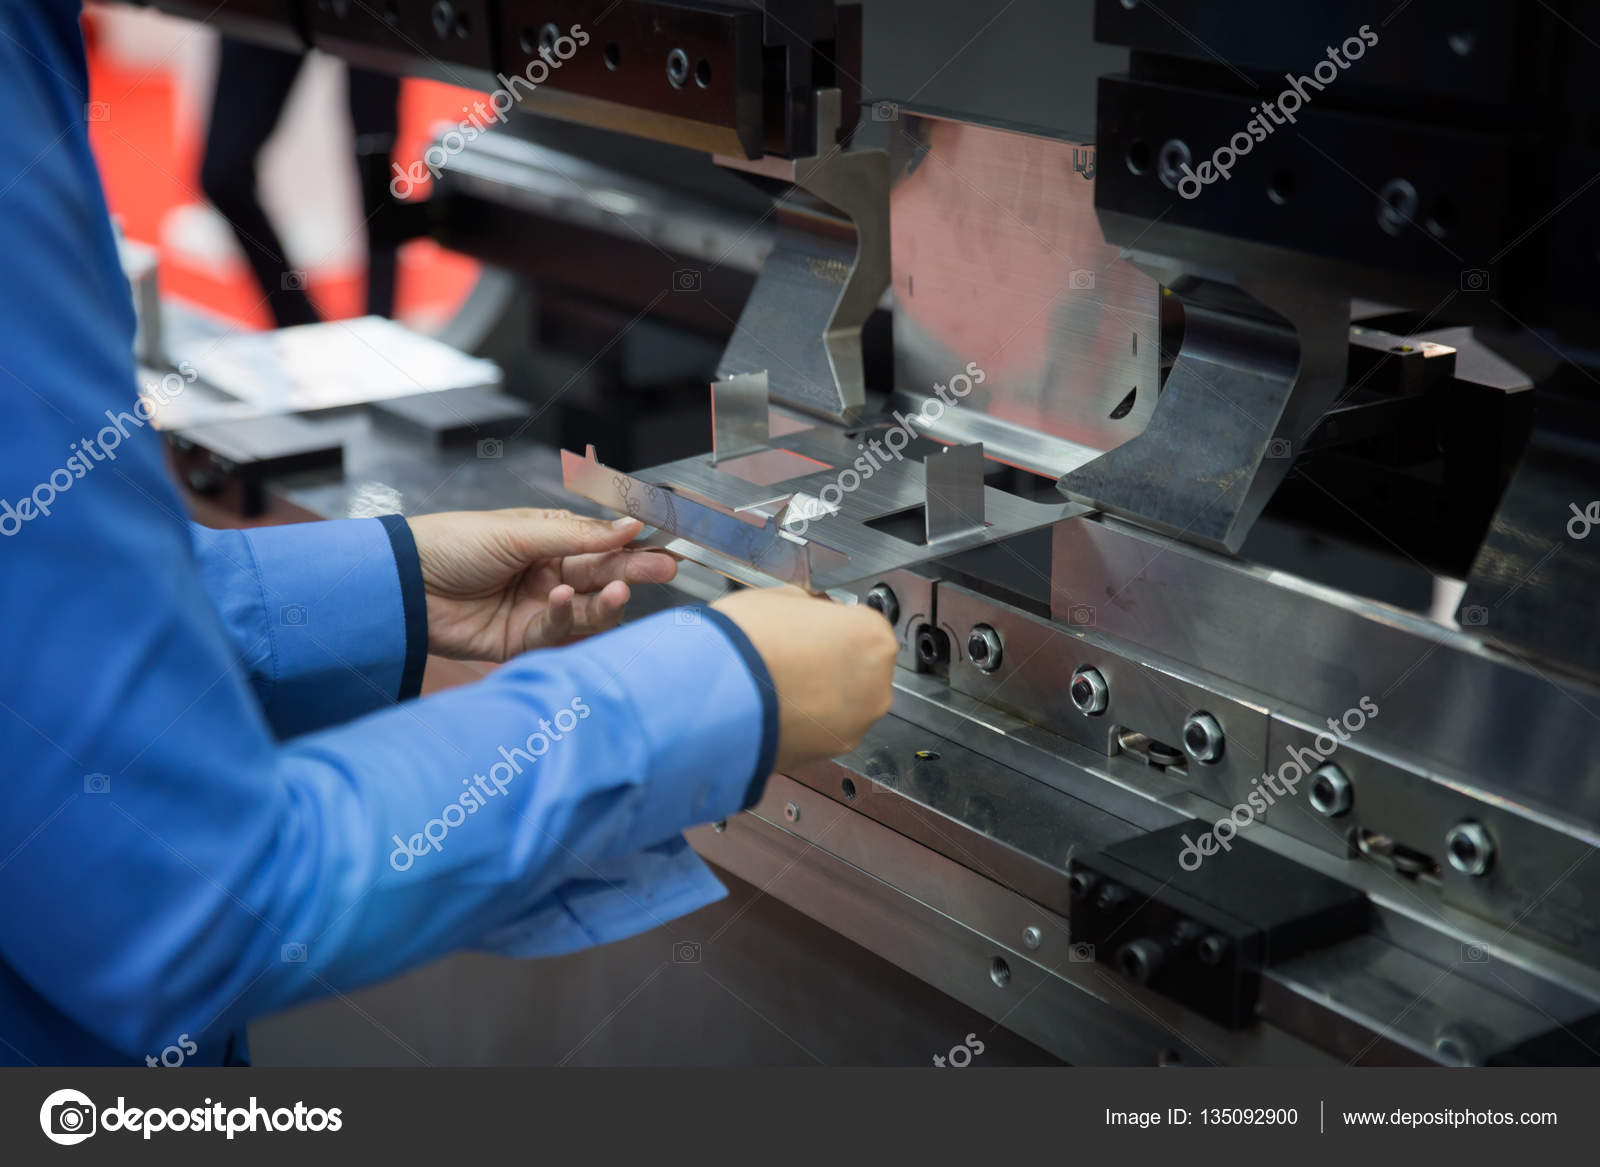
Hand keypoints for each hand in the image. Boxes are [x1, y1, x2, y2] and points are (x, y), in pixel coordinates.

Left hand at [407, 508, 676, 660]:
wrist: (403, 583)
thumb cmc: (453, 543)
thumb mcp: (519, 532)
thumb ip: (577, 536)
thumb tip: (631, 525)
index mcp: (550, 541)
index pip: (603, 543)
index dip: (635, 545)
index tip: (667, 543)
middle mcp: (550, 575)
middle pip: (604, 577)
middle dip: (635, 573)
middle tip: (665, 569)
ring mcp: (538, 608)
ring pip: (589, 611)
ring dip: (607, 602)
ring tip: (618, 591)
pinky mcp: (522, 641)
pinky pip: (558, 634)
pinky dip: (566, 618)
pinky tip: (562, 600)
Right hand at [711, 586, 897, 770]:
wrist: (714, 695)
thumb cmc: (745, 643)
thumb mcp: (779, 598)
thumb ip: (809, 607)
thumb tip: (809, 613)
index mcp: (871, 635)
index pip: (866, 625)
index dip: (835, 626)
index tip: (815, 630)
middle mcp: (875, 682)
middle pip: (862, 668)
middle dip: (833, 663)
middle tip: (795, 657)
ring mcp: (856, 722)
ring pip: (847, 703)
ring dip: (822, 695)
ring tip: (782, 684)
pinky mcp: (831, 751)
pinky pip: (826, 729)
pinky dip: (808, 722)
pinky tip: (778, 706)